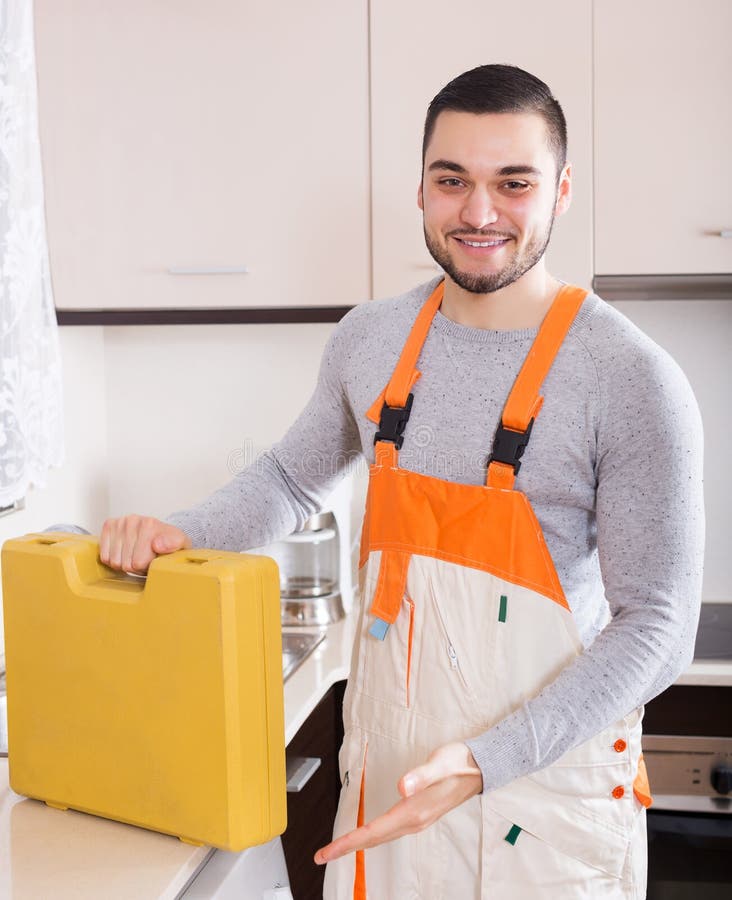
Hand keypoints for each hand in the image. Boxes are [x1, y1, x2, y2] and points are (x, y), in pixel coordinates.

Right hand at [99, 515, 190, 573]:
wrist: (160, 534)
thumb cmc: (169, 543)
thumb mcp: (180, 544)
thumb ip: (174, 544)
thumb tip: (157, 545)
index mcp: (150, 524)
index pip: (138, 562)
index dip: (147, 566)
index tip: (153, 558)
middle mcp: (133, 520)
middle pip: (125, 563)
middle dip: (136, 566)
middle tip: (145, 557)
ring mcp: (120, 522)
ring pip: (113, 560)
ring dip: (124, 562)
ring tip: (135, 554)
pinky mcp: (109, 526)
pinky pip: (104, 555)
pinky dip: (113, 558)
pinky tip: (123, 552)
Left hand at [314, 742, 481, 864]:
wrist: (480, 768)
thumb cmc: (459, 763)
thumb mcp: (440, 763)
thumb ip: (420, 776)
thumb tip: (401, 787)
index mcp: (415, 811)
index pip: (374, 832)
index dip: (349, 842)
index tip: (328, 851)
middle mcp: (415, 820)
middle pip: (374, 839)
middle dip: (346, 847)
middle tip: (322, 855)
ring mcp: (417, 819)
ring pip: (381, 837)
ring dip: (357, 843)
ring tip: (337, 847)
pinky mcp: (419, 814)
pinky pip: (389, 831)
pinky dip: (372, 835)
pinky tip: (366, 834)